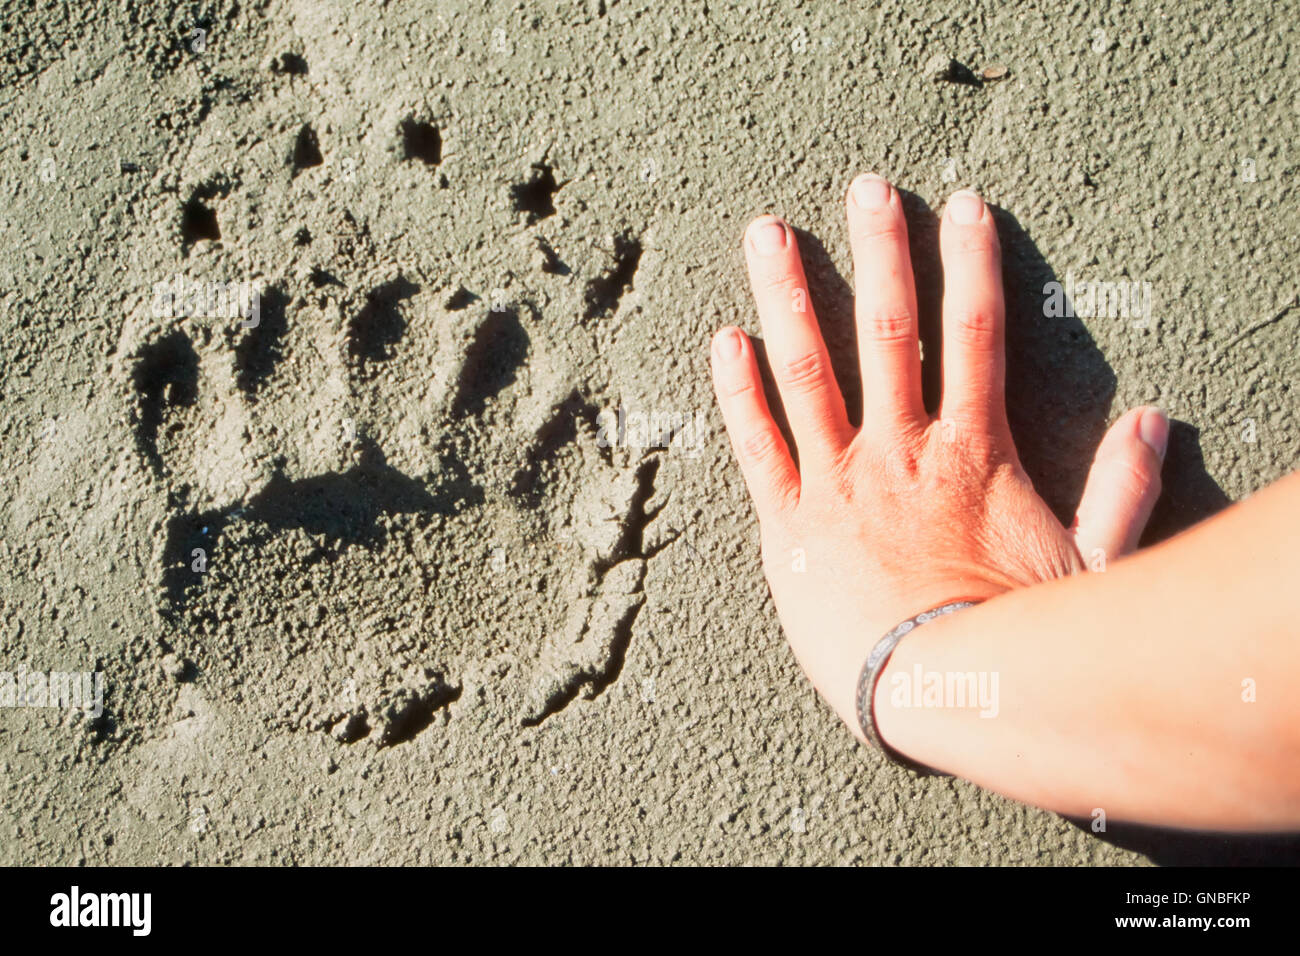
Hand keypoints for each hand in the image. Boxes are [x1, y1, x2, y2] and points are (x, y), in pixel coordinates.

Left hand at [710, 175, 1166, 739]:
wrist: (944, 694)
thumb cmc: (1016, 640)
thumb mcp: (1090, 565)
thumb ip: (1123, 491)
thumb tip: (1156, 424)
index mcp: (972, 451)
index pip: (976, 334)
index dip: (972, 264)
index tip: (964, 206)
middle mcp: (900, 449)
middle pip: (889, 329)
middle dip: (879, 252)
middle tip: (865, 188)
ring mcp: (839, 481)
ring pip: (809, 369)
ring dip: (788, 295)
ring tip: (766, 234)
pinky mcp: (787, 524)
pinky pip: (756, 444)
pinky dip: (736, 390)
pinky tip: (721, 339)